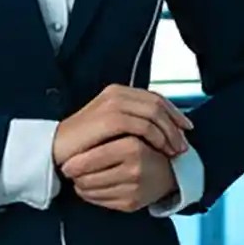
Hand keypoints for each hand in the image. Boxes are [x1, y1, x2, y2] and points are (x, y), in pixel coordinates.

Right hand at [51, 84, 192, 165]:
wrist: (57, 150)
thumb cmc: (83, 143)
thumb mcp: (109, 128)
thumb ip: (130, 121)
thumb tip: (159, 126)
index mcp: (116, 92)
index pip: (154, 97)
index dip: (174, 112)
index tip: (186, 129)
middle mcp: (116, 93)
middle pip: (157, 103)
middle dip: (175, 124)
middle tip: (184, 144)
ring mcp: (113, 104)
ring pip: (154, 113)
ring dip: (169, 133)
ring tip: (175, 151)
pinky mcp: (110, 119)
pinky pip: (143, 125)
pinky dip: (157, 137)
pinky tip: (161, 150)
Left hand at [60, 136, 176, 212]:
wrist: (169, 170)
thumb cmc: (142, 145)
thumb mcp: (129, 130)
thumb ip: (107, 130)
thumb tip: (73, 142)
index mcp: (133, 147)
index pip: (91, 160)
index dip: (73, 163)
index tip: (66, 160)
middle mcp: (135, 169)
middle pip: (88, 178)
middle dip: (74, 175)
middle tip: (68, 170)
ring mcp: (134, 189)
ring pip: (92, 191)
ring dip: (80, 185)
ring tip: (78, 177)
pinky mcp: (132, 204)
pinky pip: (101, 202)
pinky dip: (90, 195)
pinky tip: (89, 187)